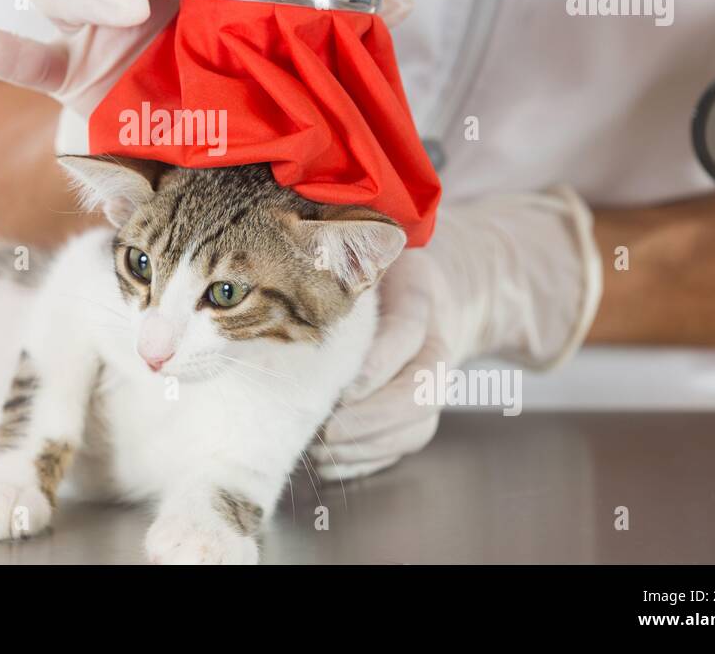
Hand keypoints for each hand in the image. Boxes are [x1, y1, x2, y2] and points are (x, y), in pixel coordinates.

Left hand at [311, 186, 602, 480]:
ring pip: (416, 426)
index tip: (342, 385)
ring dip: (367, 446)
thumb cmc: (381, 270)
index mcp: (421, 297)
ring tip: (318, 449)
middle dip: (370, 418)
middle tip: (324, 430)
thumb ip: (339, 259)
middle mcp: (437, 344)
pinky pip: (404, 447)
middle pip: (420, 392)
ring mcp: (435, 382)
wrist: (442, 290)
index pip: (407, 332)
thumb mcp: (365, 253)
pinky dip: (368, 461)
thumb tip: (272, 270)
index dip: (377, 363)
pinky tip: (330, 462)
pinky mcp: (424, 411)